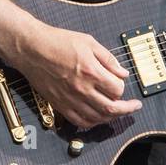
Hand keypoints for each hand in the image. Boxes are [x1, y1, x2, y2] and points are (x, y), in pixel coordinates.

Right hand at [6, 23, 141, 129]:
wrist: (31, 48)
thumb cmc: (57, 42)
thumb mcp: (88, 42)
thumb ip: (108, 58)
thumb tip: (122, 72)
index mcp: (91, 72)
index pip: (117, 89)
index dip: (123, 87)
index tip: (122, 83)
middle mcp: (82, 89)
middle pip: (111, 108)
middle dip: (126, 109)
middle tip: (134, 107)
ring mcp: (70, 99)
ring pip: (97, 118)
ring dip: (111, 117)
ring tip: (117, 111)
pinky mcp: (60, 105)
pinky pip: (80, 121)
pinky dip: (92, 122)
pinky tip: (97, 117)